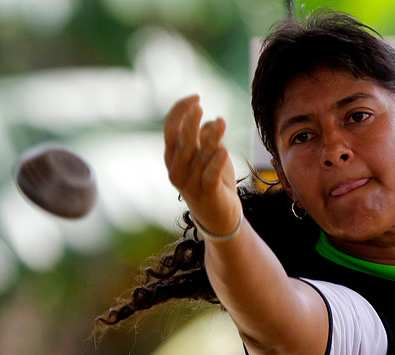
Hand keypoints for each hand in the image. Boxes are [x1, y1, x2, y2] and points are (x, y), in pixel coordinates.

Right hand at [163, 95, 238, 234]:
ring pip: (199, 156)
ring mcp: (190, 185)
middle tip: (200, 105)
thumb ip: (206, 139)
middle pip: (182, 141)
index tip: (196, 98)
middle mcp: (177, 170)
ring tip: (221, 122)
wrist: (220, 217)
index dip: (180, 111)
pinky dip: (216, 163)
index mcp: (173, 158)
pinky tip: (224, 150)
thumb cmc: (212, 182)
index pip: (170, 129)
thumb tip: (210, 122)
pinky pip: (210, 176)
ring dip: (211, 138)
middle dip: (189, 121)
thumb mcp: (207, 157)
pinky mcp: (207, 195)